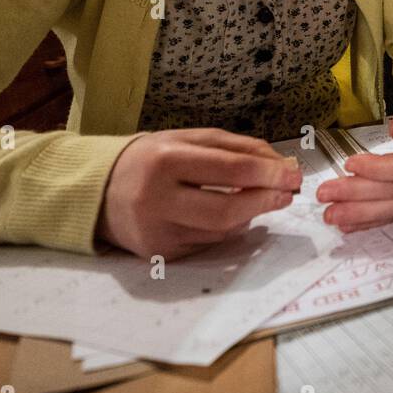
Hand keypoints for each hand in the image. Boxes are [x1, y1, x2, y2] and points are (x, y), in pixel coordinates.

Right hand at [97, 128, 302, 259]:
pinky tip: (231, 214)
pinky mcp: (160, 253)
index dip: (268, 172)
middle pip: (227, 209)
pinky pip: (208, 243)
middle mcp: (156, 199)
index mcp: (164, 161)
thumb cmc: (151, 159)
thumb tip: (280, 163)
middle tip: (287, 192)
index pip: (229, 170)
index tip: (293, 172)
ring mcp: (157, 231)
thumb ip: (235, 147)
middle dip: (265, 200)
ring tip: (260, 198)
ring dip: (250, 214)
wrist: (98, 192)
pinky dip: (228, 228)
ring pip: (221, 230)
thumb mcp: (187, 139)